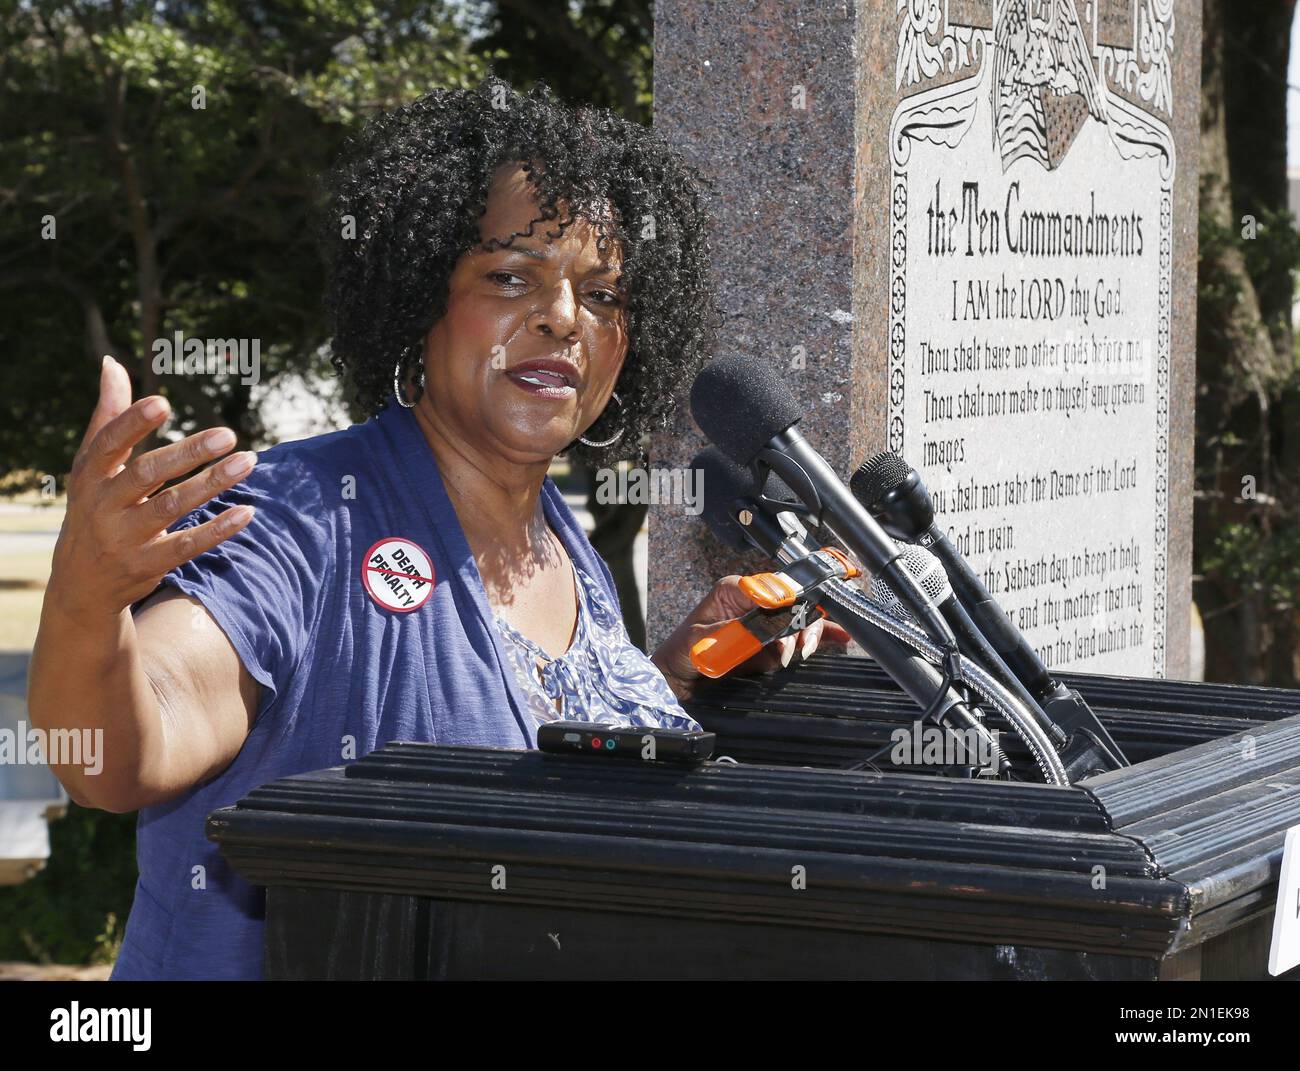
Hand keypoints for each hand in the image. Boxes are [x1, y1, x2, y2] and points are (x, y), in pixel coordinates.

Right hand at [47, 356, 258, 619]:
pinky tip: (247, 512)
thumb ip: (108, 416)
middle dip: (188, 453)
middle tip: (229, 434)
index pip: (108, 444)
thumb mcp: (92, 467)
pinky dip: (218, 529)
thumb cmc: (95, 507)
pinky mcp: (148, 564)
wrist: (81, 583)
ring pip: (172, 507)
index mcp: (89, 475)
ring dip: (213, 484)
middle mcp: (103, 506)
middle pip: (147, 474)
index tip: (163, 402)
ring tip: (249, 462)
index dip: (132, 423)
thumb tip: (112, 363)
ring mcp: (125, 538)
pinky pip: (187, 545)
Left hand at [651, 575, 851, 698]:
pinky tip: (841, 638)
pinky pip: (802, 634)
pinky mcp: (774, 641)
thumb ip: (734, 628)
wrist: (681, 680)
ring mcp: (767, 621)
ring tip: (803, 652)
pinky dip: (822, 636)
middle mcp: (755, 602)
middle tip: (800, 646)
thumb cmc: (684, 652)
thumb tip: (764, 616)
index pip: (772, 586)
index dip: (791, 595)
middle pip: (793, 600)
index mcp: (735, 591)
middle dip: (803, 620)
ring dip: (809, 634)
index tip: (800, 609)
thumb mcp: (703, 639)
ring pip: (802, 617)